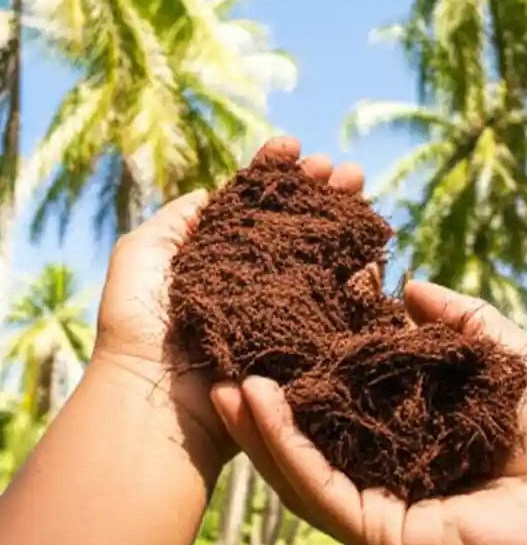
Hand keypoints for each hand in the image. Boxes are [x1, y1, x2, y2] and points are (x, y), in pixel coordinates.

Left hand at [90, 136, 358, 484]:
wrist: (159, 399)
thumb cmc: (139, 328)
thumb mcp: (141, 255)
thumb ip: (178, 218)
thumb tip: (216, 191)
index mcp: (218, 258)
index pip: (253, 205)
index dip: (274, 173)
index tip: (293, 145)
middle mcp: (256, 281)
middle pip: (298, 225)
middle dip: (320, 190)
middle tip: (341, 168)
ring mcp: (285, 311)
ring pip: (326, 255)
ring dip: (345, 216)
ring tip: (359, 183)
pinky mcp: (307, 342)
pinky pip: (342, 303)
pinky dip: (360, 271)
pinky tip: (369, 242)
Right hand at [211, 281, 526, 544]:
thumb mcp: (511, 359)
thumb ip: (462, 323)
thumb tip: (410, 287)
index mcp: (426, 437)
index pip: (358, 398)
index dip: (321, 360)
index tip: (284, 316)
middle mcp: (401, 475)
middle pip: (321, 437)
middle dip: (273, 400)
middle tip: (230, 354)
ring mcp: (389, 508)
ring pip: (308, 468)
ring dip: (262, 426)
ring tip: (224, 380)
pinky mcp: (385, 536)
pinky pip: (322, 491)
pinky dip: (284, 449)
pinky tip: (257, 404)